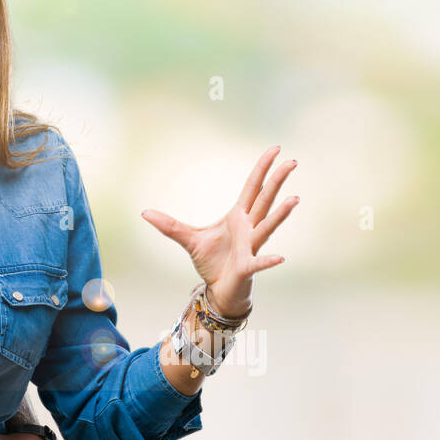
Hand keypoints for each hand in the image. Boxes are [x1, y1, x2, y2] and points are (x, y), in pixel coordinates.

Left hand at [141, 146, 298, 318]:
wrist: (219, 290)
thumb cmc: (212, 262)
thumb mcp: (188, 239)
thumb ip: (169, 226)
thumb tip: (144, 213)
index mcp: (238, 217)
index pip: (253, 187)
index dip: (263, 168)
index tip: (276, 149)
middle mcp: (249, 228)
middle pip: (265, 200)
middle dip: (277, 181)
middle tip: (293, 161)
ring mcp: (251, 247)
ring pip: (267, 227)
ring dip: (280, 214)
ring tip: (294, 199)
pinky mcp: (247, 267)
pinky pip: (258, 263)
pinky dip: (268, 260)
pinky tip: (280, 257)